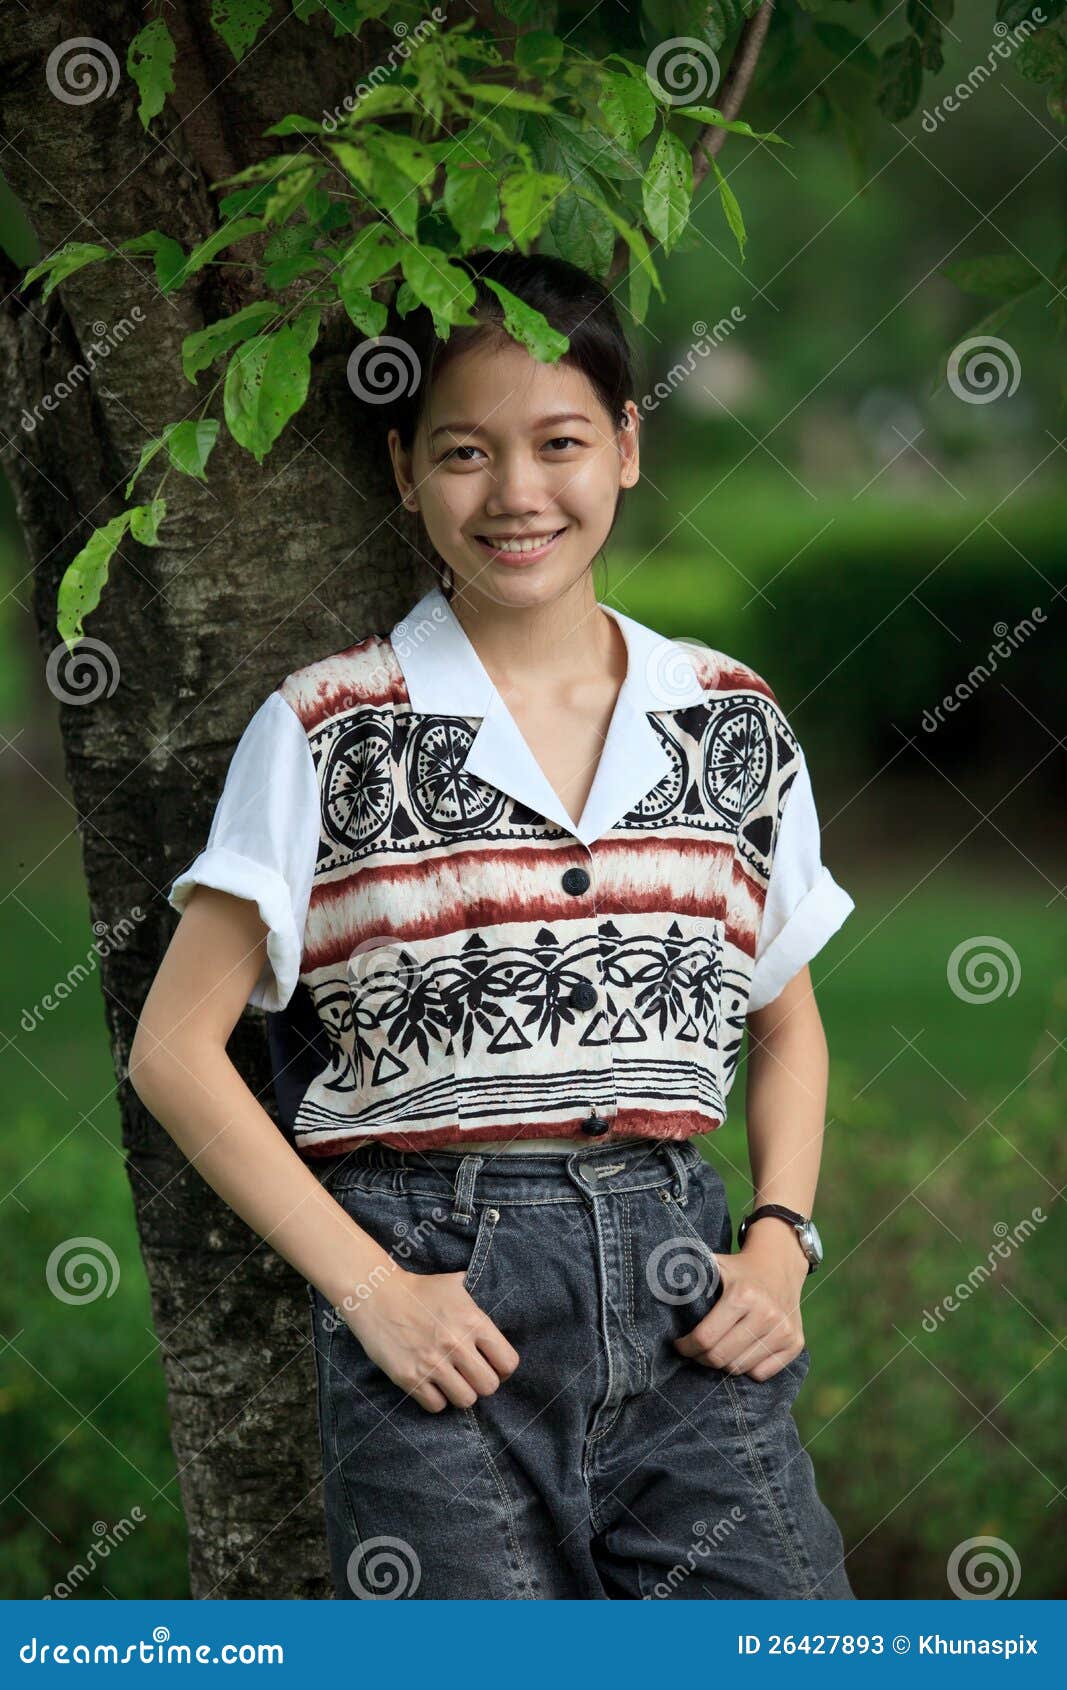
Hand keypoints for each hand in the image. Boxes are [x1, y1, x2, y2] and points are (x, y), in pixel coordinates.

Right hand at [343, 1266, 519, 1412]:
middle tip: (471, 1375)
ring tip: (453, 1380)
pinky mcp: (410, 1378)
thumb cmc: (419, 1289)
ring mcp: (432, 1363)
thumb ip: (478, 1297)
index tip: (494, 1366)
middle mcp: (456, 1344)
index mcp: (473, 1321)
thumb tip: (496, 1296)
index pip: (508, 1362)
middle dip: (483, 1382)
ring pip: (466, 1400)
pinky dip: (437, 1399)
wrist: (376, 1295)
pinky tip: (432, 1384)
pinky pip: (437, 1406)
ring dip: (461, 1392)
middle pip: (489, 1386)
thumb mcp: (455, 1284)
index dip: (504, 1368)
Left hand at [673, 1224, 809, 1380]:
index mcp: (743, 1295)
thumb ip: (686, 1272)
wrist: (779, 1263)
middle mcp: (767, 1314)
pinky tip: (739, 1351)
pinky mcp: (795, 1343)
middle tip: (694, 1352)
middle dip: (701, 1359)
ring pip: (740, 1368)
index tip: (679, 1344)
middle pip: (721, 1358)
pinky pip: (762, 1373)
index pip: (706, 1338)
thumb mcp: (712, 1262)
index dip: (686, 1347)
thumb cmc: (738, 1268)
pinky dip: (746, 1368)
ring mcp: (783, 1330)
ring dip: (722, 1365)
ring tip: (714, 1351)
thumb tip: (652, 1288)